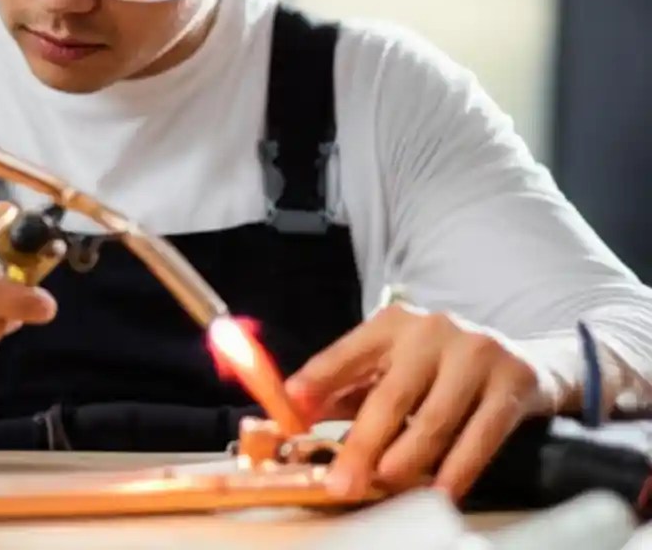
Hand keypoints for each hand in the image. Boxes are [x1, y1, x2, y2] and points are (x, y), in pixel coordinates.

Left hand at [284, 302, 552, 500]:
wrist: (523, 360)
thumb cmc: (439, 369)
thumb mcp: (392, 368)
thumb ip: (346, 390)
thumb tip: (296, 416)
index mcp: (392, 324)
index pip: (347, 353)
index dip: (318, 380)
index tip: (293, 407)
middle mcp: (432, 331)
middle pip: (390, 396)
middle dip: (362, 445)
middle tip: (341, 482)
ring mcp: (476, 353)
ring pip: (434, 420)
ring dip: (406, 460)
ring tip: (385, 485)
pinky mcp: (513, 382)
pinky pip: (481, 435)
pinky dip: (458, 468)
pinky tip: (440, 491)